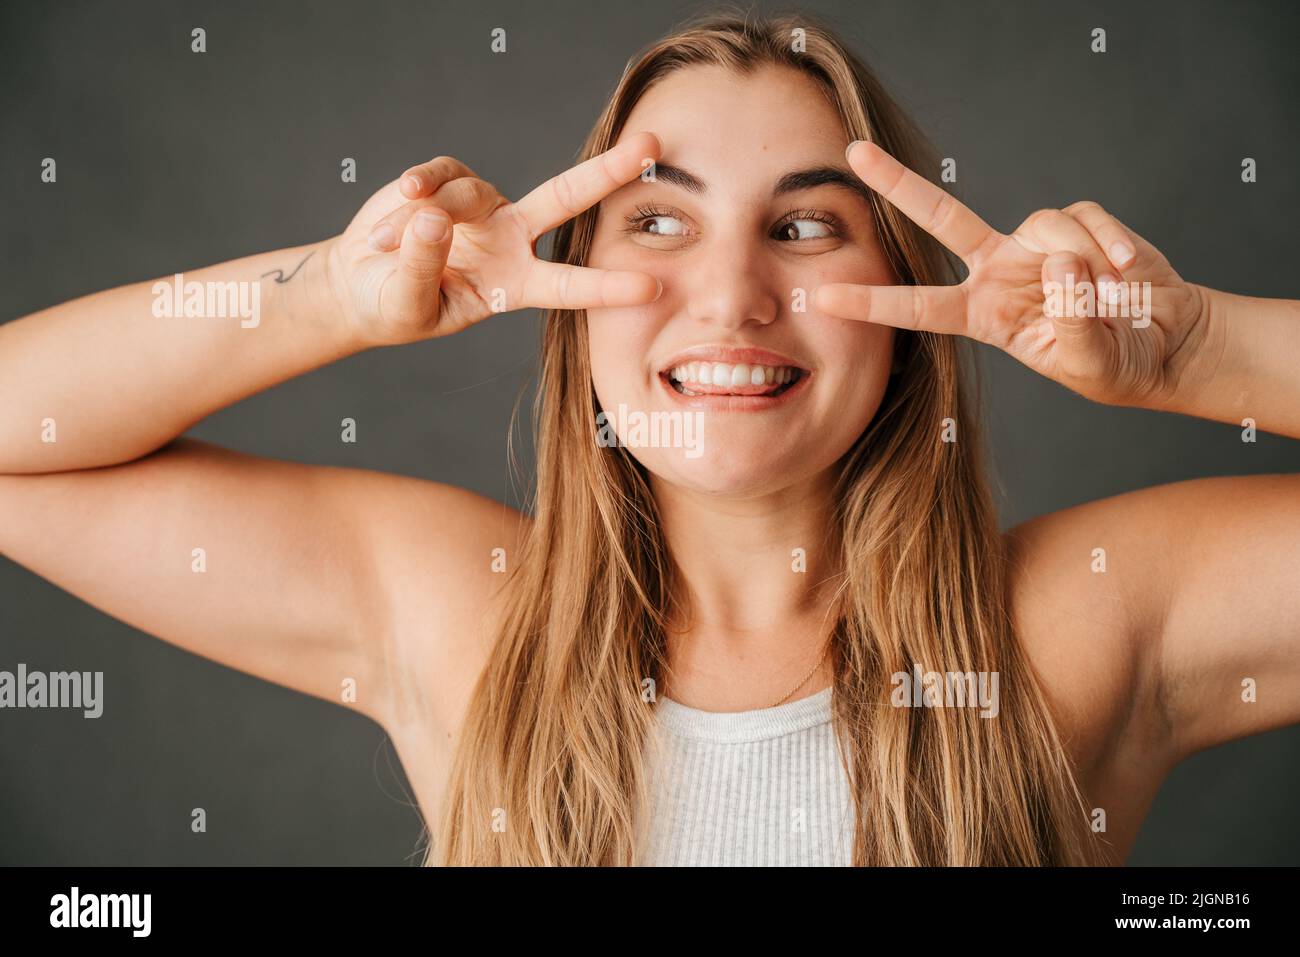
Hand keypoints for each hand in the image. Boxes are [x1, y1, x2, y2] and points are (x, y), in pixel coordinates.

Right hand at [324, 133, 663, 345]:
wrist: (359, 282)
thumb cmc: (393, 306)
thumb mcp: (407, 305)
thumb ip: (422, 269)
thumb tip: (434, 218)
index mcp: (515, 284)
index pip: (568, 286)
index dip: (607, 287)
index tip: (652, 287)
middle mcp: (511, 239)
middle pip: (565, 200)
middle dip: (607, 173)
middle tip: (651, 146)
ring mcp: (482, 207)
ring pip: (470, 195)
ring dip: (422, 220)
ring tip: (383, 244)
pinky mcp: (448, 180)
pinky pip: (441, 173)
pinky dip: (419, 185)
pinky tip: (403, 195)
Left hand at [817, 141, 1208, 408]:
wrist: (1165, 345)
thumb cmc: (1115, 363)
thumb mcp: (1087, 365)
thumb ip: (1074, 326)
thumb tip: (1063, 266)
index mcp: (983, 314)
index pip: (918, 306)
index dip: (871, 302)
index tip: (821, 296)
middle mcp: (998, 270)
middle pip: (941, 218)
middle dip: (898, 185)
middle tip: (855, 154)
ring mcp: (1034, 244)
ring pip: (1044, 227)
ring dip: (1085, 263)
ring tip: (1117, 300)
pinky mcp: (1079, 225)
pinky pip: (1086, 221)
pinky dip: (1113, 246)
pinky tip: (1131, 275)